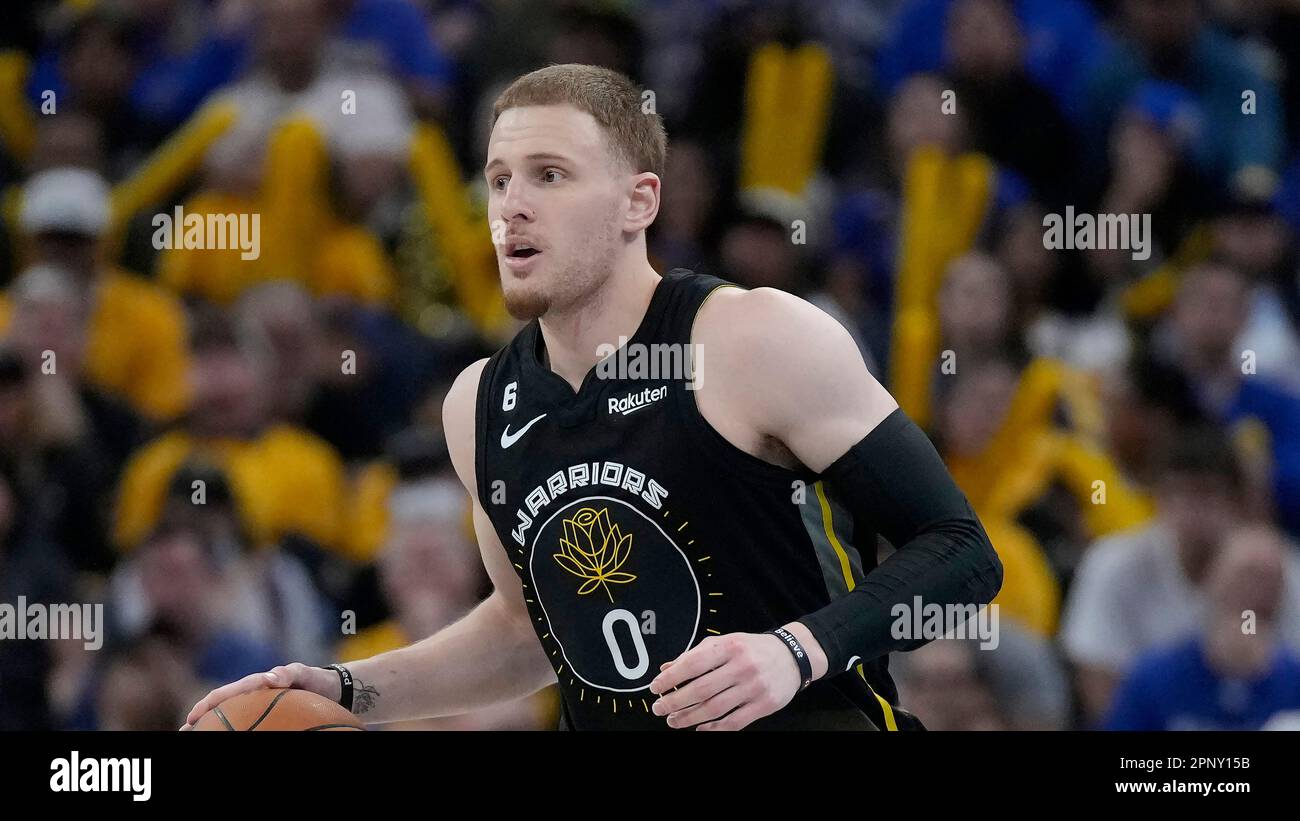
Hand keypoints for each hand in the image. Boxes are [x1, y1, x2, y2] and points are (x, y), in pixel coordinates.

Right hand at [180, 662, 338, 729]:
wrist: (329, 687)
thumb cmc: (314, 679)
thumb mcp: (304, 673)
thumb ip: (288, 672)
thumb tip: (270, 677)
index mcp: (257, 682)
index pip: (228, 692)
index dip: (209, 702)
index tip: (194, 715)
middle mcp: (252, 693)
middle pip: (221, 704)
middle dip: (201, 715)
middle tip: (184, 729)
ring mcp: (257, 703)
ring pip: (229, 714)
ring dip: (211, 724)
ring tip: (192, 735)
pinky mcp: (263, 712)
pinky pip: (246, 721)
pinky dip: (233, 727)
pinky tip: (228, 735)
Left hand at [647, 632, 803, 730]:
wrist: (792, 656)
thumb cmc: (752, 649)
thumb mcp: (725, 643)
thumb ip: (695, 655)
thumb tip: (666, 669)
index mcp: (729, 646)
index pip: (693, 663)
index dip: (671, 678)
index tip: (655, 687)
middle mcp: (742, 666)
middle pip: (702, 689)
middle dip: (675, 702)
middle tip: (659, 708)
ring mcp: (754, 687)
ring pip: (715, 708)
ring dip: (689, 718)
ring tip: (673, 721)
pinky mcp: (764, 705)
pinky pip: (734, 722)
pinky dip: (714, 729)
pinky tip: (700, 729)